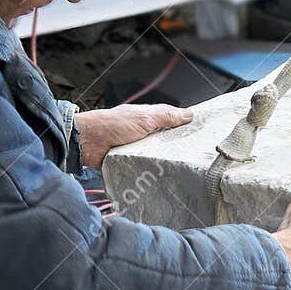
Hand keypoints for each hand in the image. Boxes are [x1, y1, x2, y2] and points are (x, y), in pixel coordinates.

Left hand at [74, 104, 191, 168]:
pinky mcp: (132, 163)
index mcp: (149, 119)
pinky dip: (152, 171)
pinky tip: (161, 176)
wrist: (87, 143)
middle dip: (178, 149)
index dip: (187, 128)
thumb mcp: (143, 117)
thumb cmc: (111, 125)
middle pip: (168, 142)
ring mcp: (139, 149)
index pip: (173, 122)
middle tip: (195, 157)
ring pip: (159, 156)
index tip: (203, 135)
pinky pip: (146, 168)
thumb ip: (165, 116)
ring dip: (165, 162)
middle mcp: (145, 134)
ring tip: (181, 169)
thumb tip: (189, 113)